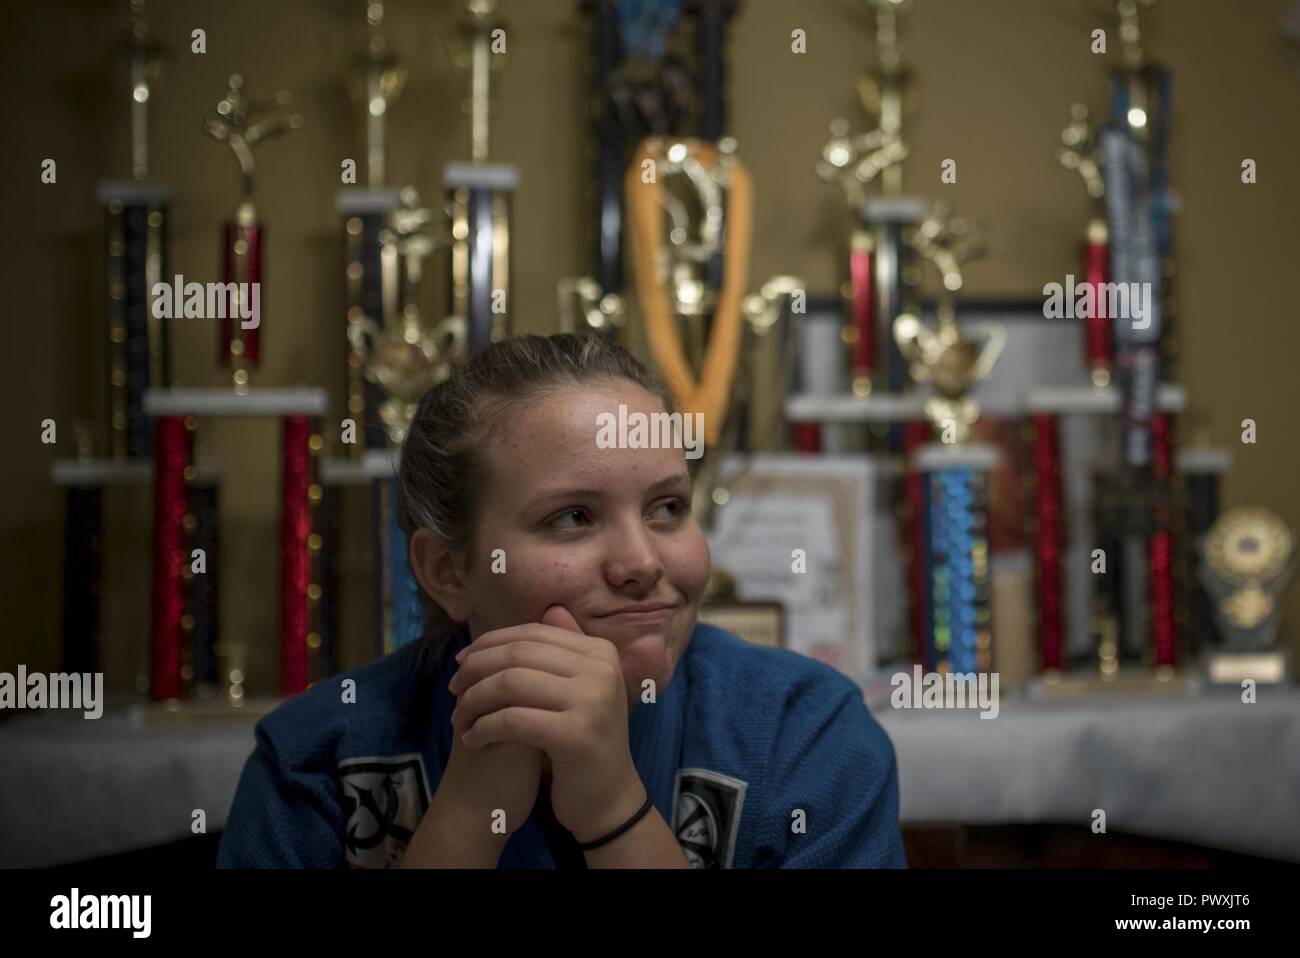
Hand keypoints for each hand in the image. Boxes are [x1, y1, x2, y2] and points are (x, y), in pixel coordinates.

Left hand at [448, 606, 648, 844]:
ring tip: (459, 715)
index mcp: (601, 652)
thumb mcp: (580, 688)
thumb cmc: (584, 740)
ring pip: (511, 684)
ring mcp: (592, 700)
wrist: (609, 797)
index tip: (461, 662)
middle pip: (519, 654)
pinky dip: (484, 727)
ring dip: (475, 699)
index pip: (533, 633)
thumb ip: (565, 650)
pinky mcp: (575, 735)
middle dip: (477, 668)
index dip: (490, 643)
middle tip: (454, 689)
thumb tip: (551, 607)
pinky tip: (472, 739)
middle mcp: (602, 669)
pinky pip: (513, 720)